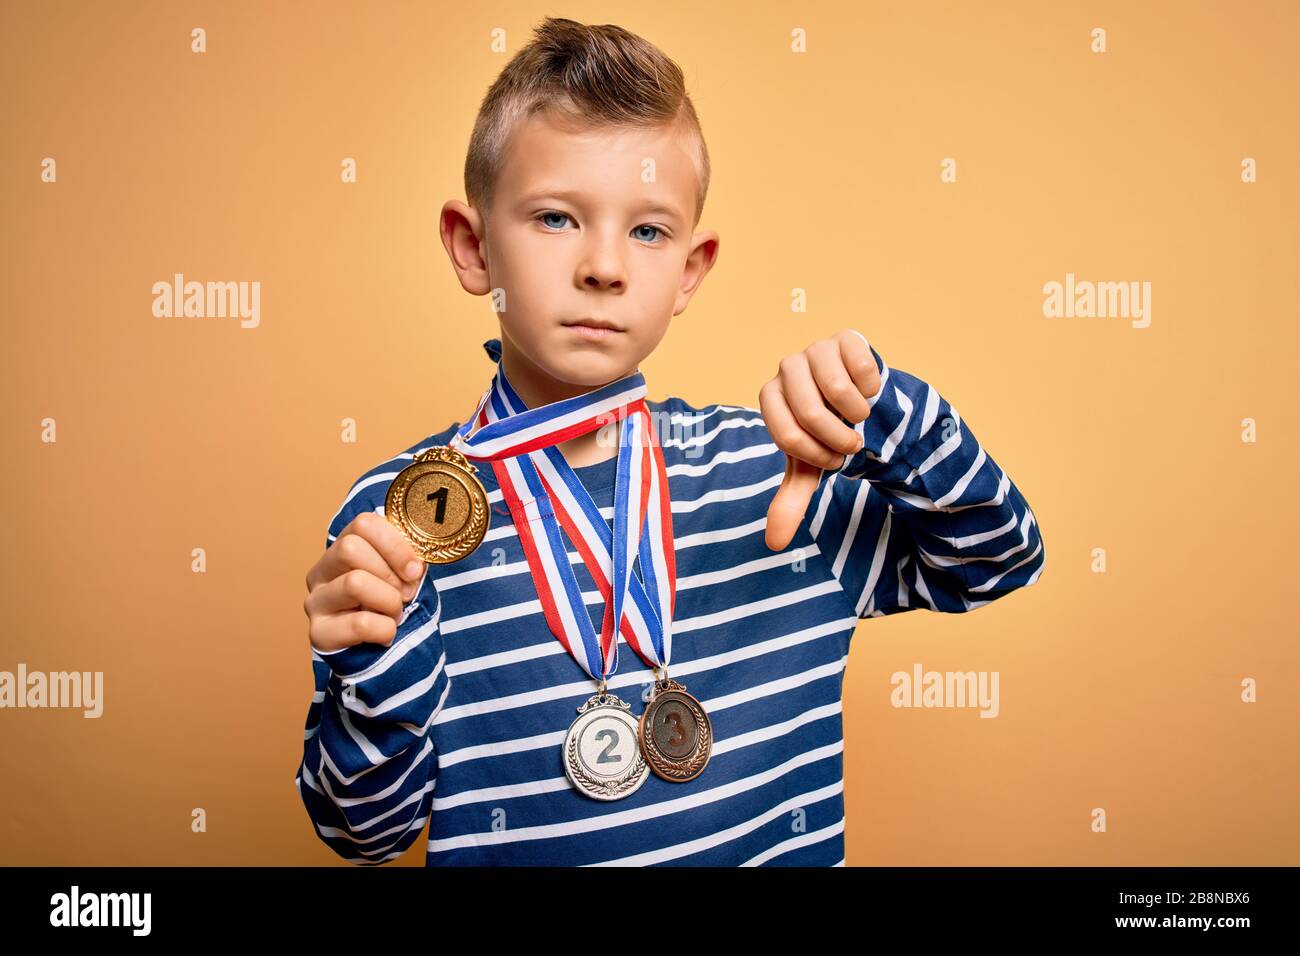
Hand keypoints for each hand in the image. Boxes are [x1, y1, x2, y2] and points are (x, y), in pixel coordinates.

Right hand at [303, 512, 427, 652]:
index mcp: (342, 549)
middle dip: (389, 574)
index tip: (414, 569)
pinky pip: (360, 623)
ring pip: (354, 582)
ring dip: (388, 602)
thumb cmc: (391, 607)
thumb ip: (405, 561)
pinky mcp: (319, 632)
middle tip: (404, 595)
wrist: (382, 654)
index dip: (395, 544)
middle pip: (350, 549)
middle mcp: (320, 572)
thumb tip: (415, 563)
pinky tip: (385, 634)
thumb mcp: (401, 577)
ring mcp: (315, 602)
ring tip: (394, 615)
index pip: (363, 524)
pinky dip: (385, 629)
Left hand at [759, 330, 881, 550]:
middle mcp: (786, 369)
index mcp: (770, 398)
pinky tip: (867, 391)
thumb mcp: (810, 468)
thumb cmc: (828, 434)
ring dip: (859, 415)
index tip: (831, 459)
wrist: (859, 402)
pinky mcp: (845, 339)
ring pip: (837, 389)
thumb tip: (774, 543)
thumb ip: (791, 500)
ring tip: (860, 417)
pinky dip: (871, 389)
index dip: (816, 455)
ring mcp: (815, 349)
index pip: (786, 435)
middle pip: (810, 413)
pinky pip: (861, 368)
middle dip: (839, 439)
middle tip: (852, 443)